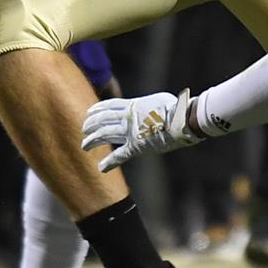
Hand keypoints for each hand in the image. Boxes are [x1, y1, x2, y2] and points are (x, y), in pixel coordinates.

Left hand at [80, 89, 203, 170]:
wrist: (182, 119)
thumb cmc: (176, 108)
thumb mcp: (158, 100)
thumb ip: (148, 105)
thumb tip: (150, 106)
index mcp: (133, 105)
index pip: (108, 106)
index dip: (96, 110)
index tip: (88, 113)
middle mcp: (128, 118)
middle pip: (102, 120)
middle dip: (90, 126)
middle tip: (84, 131)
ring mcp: (130, 132)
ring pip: (105, 135)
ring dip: (92, 141)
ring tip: (84, 146)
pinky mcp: (137, 146)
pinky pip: (119, 155)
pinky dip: (109, 162)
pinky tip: (101, 168)